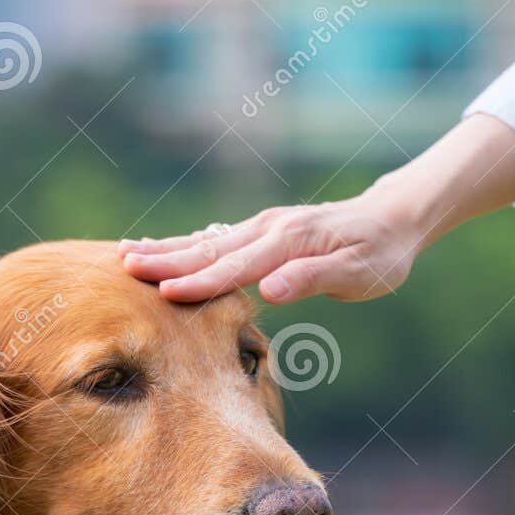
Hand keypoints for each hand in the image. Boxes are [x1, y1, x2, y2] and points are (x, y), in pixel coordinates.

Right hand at [119, 114, 514, 304]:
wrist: (393, 220)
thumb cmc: (379, 255)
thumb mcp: (358, 273)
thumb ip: (313, 279)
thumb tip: (271, 291)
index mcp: (288, 242)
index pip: (235, 267)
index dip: (200, 282)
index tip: (163, 294)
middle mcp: (268, 229)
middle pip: (208, 248)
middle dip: (165, 259)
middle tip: (122, 266)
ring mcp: (262, 227)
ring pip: (205, 240)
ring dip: (165, 248)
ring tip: (124, 254)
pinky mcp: (261, 232)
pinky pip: (215, 240)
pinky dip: (183, 244)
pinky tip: (160, 250)